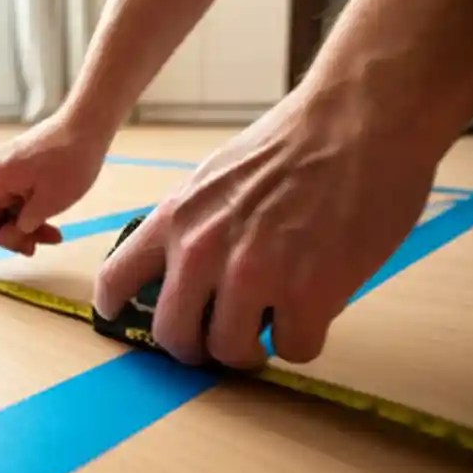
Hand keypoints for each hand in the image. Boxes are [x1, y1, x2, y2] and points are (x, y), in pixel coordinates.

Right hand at [0, 111, 109, 255]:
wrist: (86, 125)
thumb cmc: (70, 162)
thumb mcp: (50, 202)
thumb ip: (23, 225)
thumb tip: (6, 236)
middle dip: (8, 235)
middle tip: (35, 247)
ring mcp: (2, 170)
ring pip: (3, 210)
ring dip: (23, 227)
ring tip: (53, 236)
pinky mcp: (15, 168)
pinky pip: (13, 198)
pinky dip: (27, 213)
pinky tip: (50, 221)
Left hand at [94, 89, 439, 367]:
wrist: (358, 120)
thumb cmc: (295, 141)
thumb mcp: (216, 177)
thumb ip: (196, 225)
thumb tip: (189, 272)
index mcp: (176, 218)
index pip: (117, 278)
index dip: (115, 305)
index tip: (118, 315)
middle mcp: (203, 251)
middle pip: (173, 336)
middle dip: (196, 347)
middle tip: (222, 340)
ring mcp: (253, 275)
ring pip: (231, 352)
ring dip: (253, 348)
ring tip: (274, 324)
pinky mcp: (307, 294)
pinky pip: (293, 349)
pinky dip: (306, 338)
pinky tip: (317, 309)